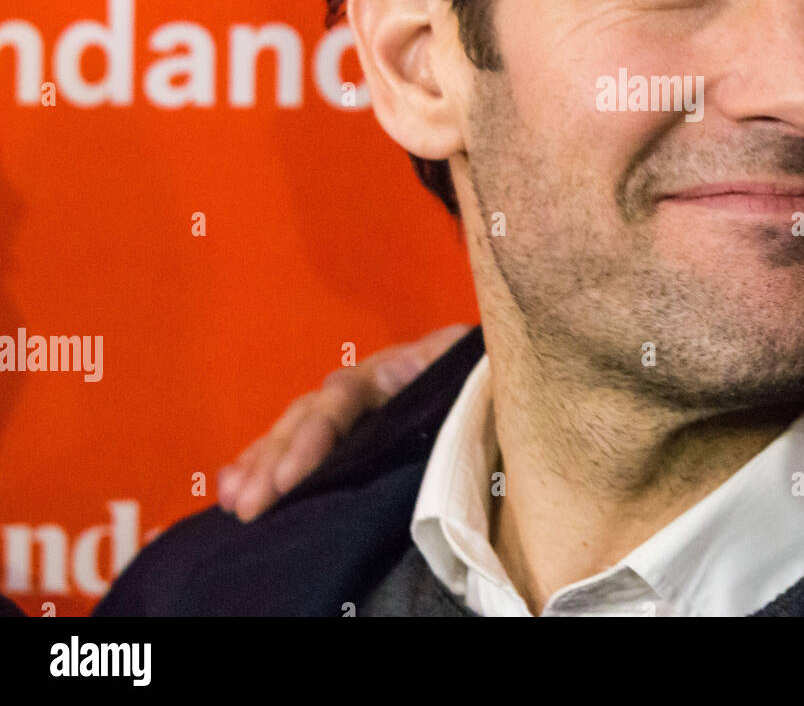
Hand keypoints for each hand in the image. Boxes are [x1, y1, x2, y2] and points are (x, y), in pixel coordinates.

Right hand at [217, 323, 473, 521]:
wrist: (507, 361)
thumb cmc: (496, 372)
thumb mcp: (484, 370)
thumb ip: (467, 382)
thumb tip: (454, 404)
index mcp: (402, 366)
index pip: (344, 396)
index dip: (314, 437)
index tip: (289, 479)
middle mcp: (371, 381)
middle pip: (311, 414)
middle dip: (275, 461)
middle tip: (250, 506)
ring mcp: (359, 402)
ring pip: (298, 427)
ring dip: (260, 464)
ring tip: (234, 503)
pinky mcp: (355, 428)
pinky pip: (300, 442)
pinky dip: (262, 462)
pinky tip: (231, 488)